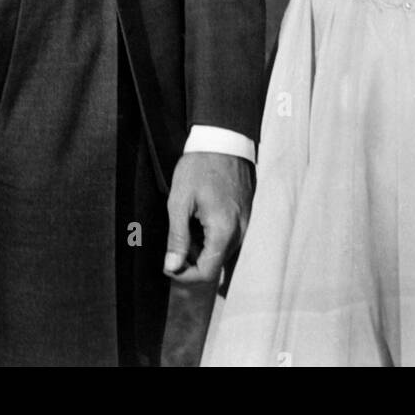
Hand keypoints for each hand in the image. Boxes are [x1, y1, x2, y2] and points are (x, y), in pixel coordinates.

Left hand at [163, 151, 252, 283]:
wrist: (224, 139)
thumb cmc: (200, 166)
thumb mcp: (180, 201)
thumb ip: (177, 237)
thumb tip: (172, 267)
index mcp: (223, 231)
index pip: (206, 273)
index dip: (184, 274)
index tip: (168, 263)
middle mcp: (240, 233)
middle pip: (214, 264)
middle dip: (192, 258)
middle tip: (176, 234)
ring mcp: (246, 225)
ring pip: (221, 252)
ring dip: (202, 246)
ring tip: (188, 220)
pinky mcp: (246, 216)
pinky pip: (229, 238)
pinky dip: (212, 235)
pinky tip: (201, 215)